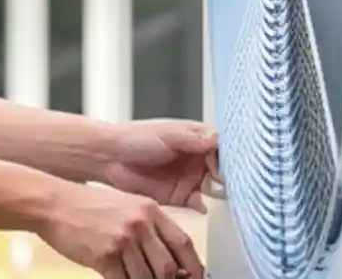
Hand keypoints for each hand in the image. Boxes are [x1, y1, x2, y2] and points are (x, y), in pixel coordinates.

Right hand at [39, 181, 203, 278]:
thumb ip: (150, 229)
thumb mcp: (126, 206)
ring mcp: (122, 241)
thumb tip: (174, 265)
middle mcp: (139, 225)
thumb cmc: (88, 205)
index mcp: (150, 210)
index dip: (194, 268)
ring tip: (137, 278)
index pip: (184, 244)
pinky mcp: (104, 256)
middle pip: (169, 267)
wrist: (54, 204)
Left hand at [101, 119, 222, 212]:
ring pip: (217, 188)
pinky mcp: (182, 196)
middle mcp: (199, 158)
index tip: (232, 164)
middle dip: (232, 177)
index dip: (231, 157)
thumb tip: (219, 138)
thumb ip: (194, 139)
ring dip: (222, 192)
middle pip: (226, 170)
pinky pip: (201, 204)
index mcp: (198, 138)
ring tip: (223, 194)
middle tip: (232, 183)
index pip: (225, 148)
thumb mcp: (167, 134)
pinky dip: (206, 207)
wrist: (109, 157)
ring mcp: (192, 178)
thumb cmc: (134, 138)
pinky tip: (204, 205)